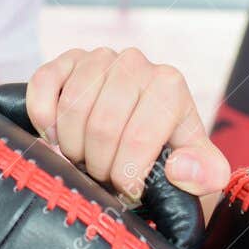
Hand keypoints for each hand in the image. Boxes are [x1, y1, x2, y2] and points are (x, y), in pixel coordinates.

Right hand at [26, 47, 230, 203]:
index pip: (139, 138)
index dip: (127, 174)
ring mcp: (99, 58)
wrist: (139, 127)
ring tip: (84, 158)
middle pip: (102, 126)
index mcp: (169, 85)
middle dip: (98, 164)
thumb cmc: (167, 151)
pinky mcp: (66, 61)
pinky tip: (53, 135)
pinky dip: (43, 116)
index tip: (127, 190)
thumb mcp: (197, 168)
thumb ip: (205, 174)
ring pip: (72, 109)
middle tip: (103, 176)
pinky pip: (44, 83)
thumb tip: (179, 167)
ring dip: (72, 146)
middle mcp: (135, 63)